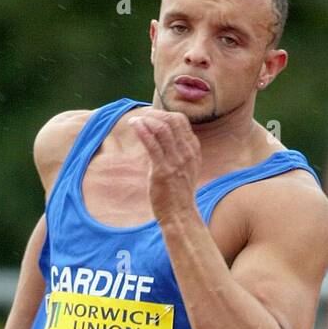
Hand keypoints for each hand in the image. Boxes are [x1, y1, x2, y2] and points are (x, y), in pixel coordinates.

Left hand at [129, 108, 201, 224]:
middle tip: (142, 116)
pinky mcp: (163, 170)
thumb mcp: (186, 168)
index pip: (181, 121)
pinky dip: (142, 130)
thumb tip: (162, 137)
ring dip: (146, 120)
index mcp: (193, 150)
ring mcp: (176, 161)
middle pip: (172, 120)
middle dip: (155, 114)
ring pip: (162, 129)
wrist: (180, 214)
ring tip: (135, 121)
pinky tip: (134, 125)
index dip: (164, 114)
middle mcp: (187, 153)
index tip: (151, 116)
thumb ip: (179, 151)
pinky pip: (151, 143)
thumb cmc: (179, 192)